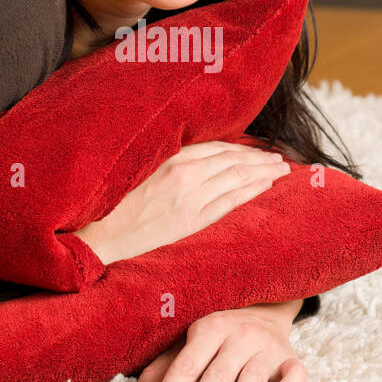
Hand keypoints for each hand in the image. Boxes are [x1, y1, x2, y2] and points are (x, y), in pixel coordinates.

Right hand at [75, 140, 290, 265]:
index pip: (215, 147)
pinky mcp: (193, 219)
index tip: (256, 147)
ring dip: (262, 170)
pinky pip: (230, 201)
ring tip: (281, 169)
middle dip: (258, 157)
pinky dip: (251, 189)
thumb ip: (166, 160)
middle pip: (231, 159)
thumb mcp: (139, 170)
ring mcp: (191, 196)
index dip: (239, 147)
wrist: (99, 234)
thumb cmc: (113, 203)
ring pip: (236, 177)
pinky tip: (266, 184)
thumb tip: (190, 155)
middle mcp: (184, 173)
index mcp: (170, 157)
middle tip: (279, 157)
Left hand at [126, 301, 307, 381]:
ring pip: (252, 377)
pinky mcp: (291, 358)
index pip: (185, 366)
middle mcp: (240, 335)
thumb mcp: (190, 342)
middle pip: (216, 375)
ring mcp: (268, 347)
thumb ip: (162, 370)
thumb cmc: (221, 332)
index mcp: (210, 328)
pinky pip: (294, 374)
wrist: (266, 306)